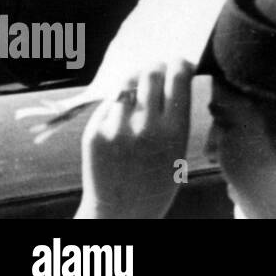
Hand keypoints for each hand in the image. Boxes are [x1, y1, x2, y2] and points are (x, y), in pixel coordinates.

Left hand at [76, 61, 192, 218]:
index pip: (178, 77)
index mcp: (174, 130)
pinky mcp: (94, 133)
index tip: (181, 65)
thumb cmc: (158, 178)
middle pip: (151, 72)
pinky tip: (123, 113)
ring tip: (139, 89)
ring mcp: (116, 129)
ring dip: (136, 81)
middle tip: (159, 72)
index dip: (180, 64)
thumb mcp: (179, 147)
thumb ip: (177, 113)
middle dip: (157, 67)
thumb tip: (174, 74)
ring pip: (127, 83)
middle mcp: (145, 126)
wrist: (123, 211)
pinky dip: (119, 102)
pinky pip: (109, 103)